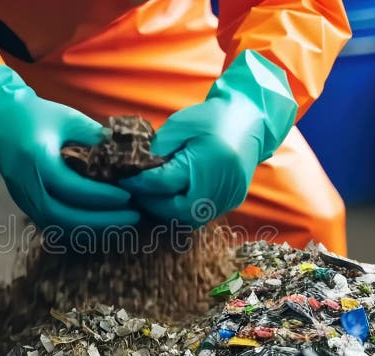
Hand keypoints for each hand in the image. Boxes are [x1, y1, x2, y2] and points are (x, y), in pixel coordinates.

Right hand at [0, 58, 139, 230]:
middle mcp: (26, 184)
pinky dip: (79, 227)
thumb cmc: (35, 115)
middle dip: (100, 221)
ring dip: (92, 228)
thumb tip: (128, 156)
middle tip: (132, 217)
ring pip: (58, 225)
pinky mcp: (26, 204)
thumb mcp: (68, 118)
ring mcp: (23, 198)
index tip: (128, 196)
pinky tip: (103, 223)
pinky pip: (54, 224)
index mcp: (36, 160)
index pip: (71, 188)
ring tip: (122, 222)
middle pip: (63, 216)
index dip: (101, 196)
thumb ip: (96, 138)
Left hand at [120, 50, 297, 226]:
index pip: (164, 184)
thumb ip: (159, 148)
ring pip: (189, 218)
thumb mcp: (180, 125)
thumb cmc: (213, 118)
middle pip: (177, 210)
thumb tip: (139, 170)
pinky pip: (202, 214)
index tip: (123, 180)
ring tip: (150, 197)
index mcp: (207, 163)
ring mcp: (228, 197)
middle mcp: (220, 186)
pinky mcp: (232, 201)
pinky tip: (170, 197)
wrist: (251, 119)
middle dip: (152, 204)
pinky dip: (183, 209)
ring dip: (167, 211)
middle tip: (135, 193)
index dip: (140, 185)